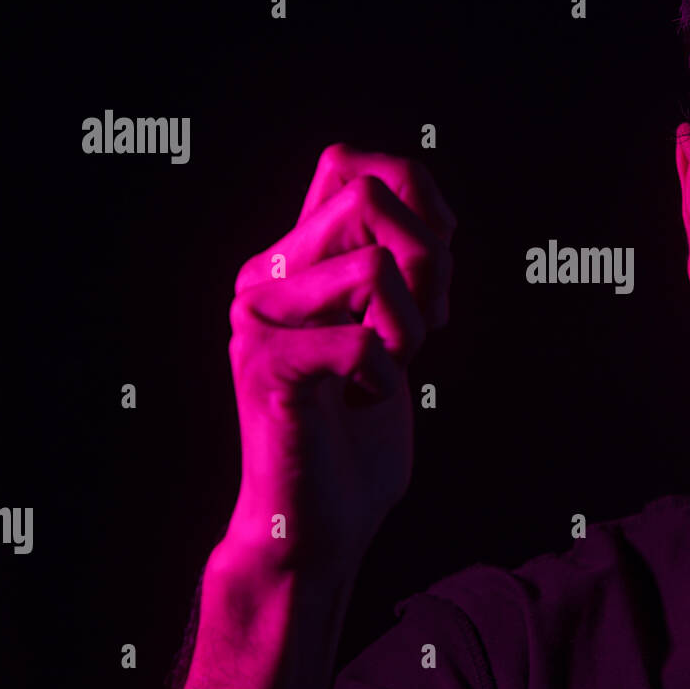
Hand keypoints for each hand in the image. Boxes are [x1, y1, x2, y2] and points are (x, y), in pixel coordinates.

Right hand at [221, 143, 454, 577]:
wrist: (317, 524)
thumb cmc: (359, 432)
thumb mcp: (393, 327)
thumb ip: (397, 263)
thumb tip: (431, 206)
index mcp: (293, 259)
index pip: (347, 164)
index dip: (416, 197)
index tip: (432, 270)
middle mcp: (265, 275)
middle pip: (369, 197)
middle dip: (431, 263)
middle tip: (422, 330)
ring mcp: (257, 318)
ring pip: (375, 265)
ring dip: (409, 324)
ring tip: (388, 367)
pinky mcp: (265, 367)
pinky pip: (364, 340)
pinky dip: (388, 376)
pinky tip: (364, 401)